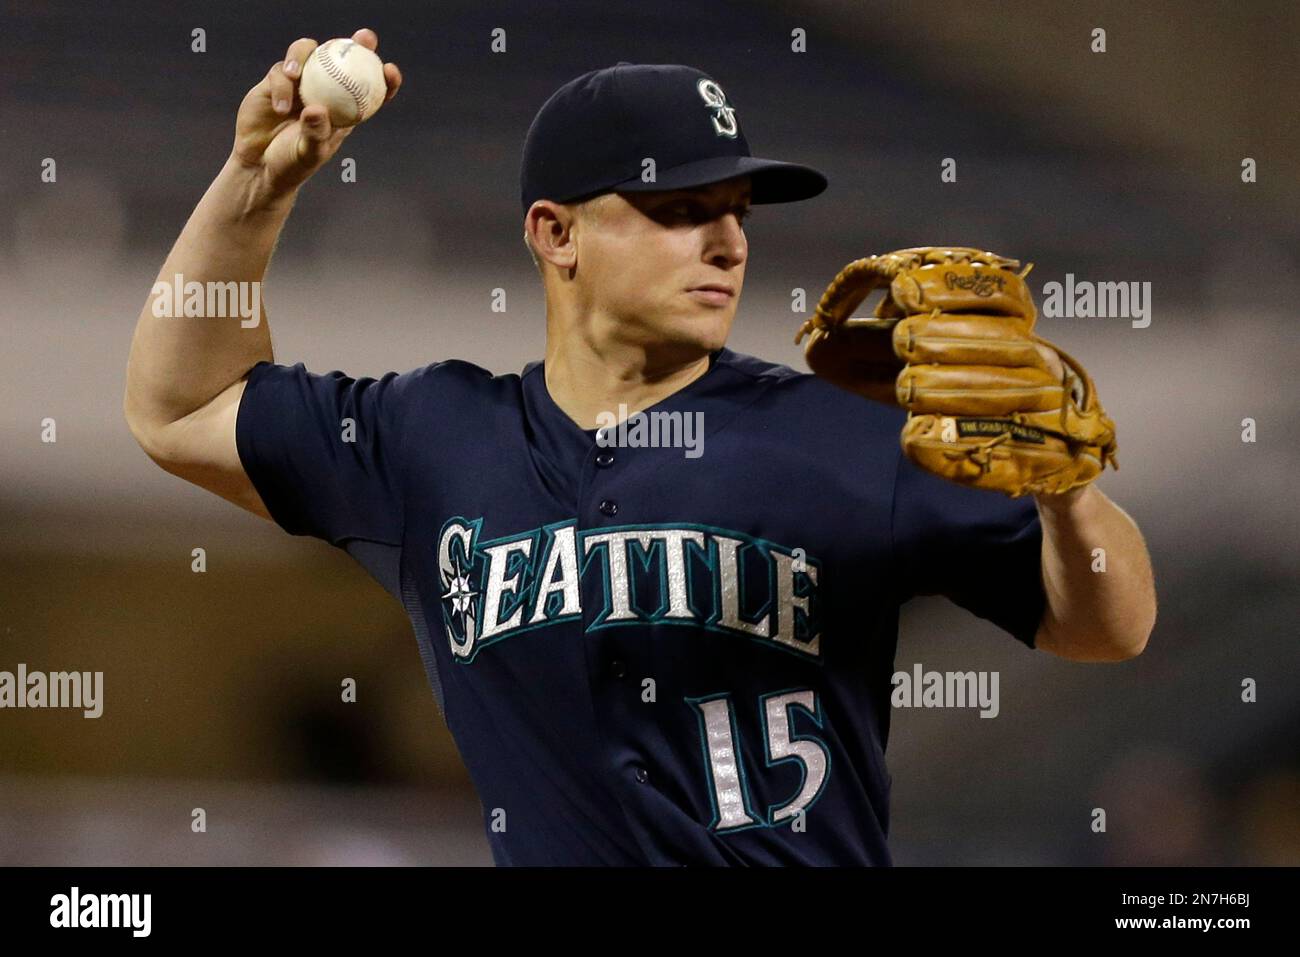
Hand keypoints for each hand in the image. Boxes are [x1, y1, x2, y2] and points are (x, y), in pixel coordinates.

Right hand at [229, 28, 401, 208]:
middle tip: (364, 38)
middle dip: (358, 44)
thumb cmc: (292, 164)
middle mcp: (324, 90)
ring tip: (294, 76)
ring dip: (303, 57)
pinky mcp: (276, 82)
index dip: (384, 78)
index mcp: (344, 109)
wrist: (260, 164)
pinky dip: (281, 86)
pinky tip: (280, 107)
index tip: (390, 70)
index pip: (370, 90)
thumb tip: (316, 109)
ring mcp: (300, 83)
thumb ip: (315, 133)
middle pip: (342, 59)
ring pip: (308, 53)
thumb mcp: (308, 154)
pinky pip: (280, 72)